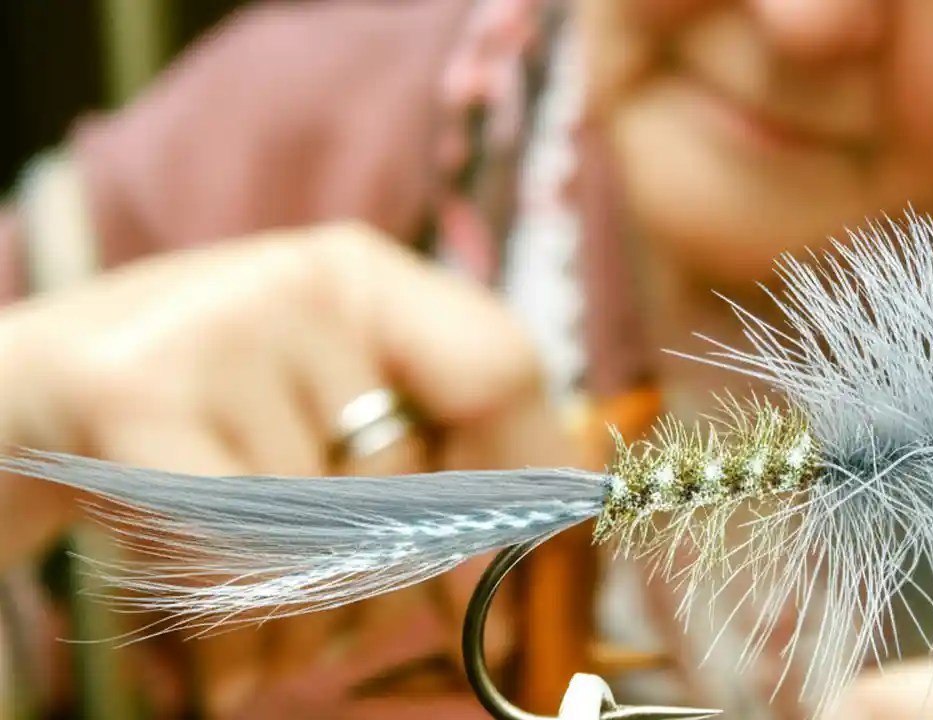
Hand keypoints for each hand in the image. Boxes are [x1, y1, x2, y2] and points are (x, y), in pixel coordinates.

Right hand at [0, 221, 577, 715]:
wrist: (23, 398)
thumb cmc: (199, 418)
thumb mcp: (315, 407)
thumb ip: (428, 456)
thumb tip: (525, 567)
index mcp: (365, 275)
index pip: (499, 364)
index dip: (520, 480)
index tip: (495, 575)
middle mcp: (302, 279)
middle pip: (412, 475)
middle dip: (385, 585)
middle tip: (340, 624)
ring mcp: (218, 323)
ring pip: (327, 531)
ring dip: (302, 620)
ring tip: (261, 625)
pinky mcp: (134, 387)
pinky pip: (241, 552)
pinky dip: (234, 633)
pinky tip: (220, 660)